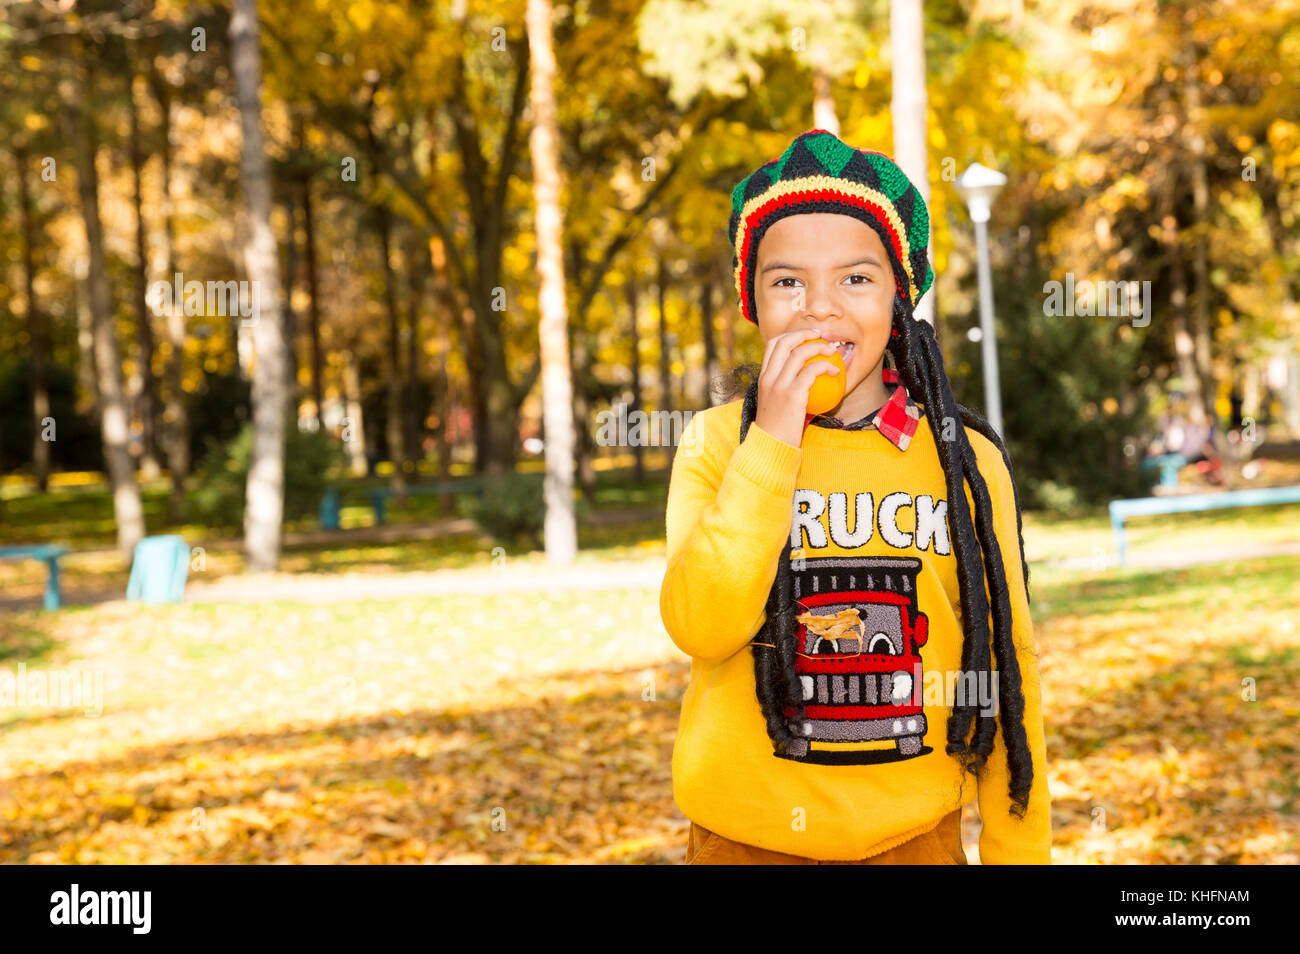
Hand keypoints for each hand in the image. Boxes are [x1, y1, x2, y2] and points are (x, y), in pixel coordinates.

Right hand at [753, 329, 839, 447]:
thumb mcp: (775, 404)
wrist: (771, 446)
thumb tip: (805, 379)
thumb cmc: (777, 429)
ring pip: (800, 353)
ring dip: (820, 347)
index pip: (773, 345)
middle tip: (821, 336)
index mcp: (763, 377)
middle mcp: (768, 377)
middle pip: (785, 343)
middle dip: (805, 333)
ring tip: (833, 351)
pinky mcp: (792, 394)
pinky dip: (826, 367)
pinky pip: (812, 371)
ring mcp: (779, 385)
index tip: (807, 336)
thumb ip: (784, 389)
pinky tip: (836, 372)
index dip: (791, 335)